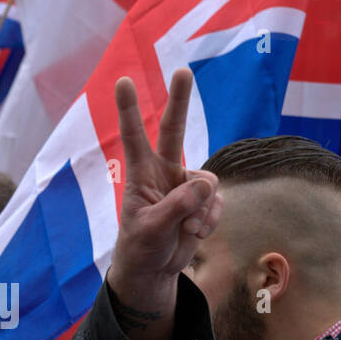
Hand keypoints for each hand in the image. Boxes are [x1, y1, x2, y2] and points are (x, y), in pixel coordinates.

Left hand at [104, 69, 221, 339]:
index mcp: (141, 174)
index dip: (129, 109)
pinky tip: (194, 232)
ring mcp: (185, 185)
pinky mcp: (203, 201)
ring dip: (202, 210)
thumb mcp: (152, 230)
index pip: (134, 135)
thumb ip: (176, 207)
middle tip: (183, 69)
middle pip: (174, 129)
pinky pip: (217, 202)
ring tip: (186, 229)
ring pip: (207, 183)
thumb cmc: (142, 247)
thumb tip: (203, 187)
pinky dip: (210, 220)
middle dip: (180, 100)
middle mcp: (164, 172)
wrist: (154, 270)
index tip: (123, 80)